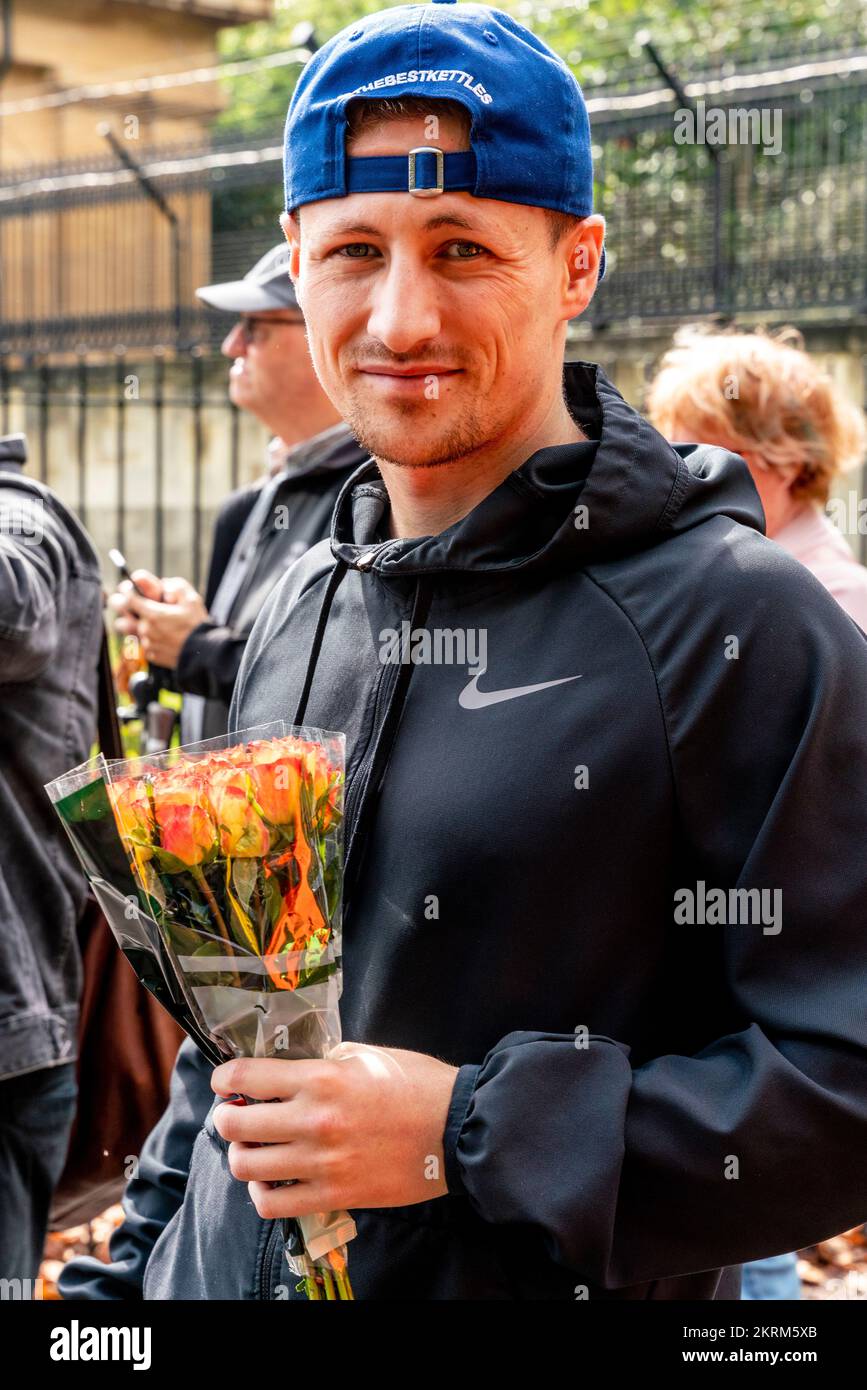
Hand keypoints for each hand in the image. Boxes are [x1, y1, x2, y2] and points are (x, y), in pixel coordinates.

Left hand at [108, 570, 208, 667]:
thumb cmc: (197, 626)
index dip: (126, 591)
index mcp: (152, 614)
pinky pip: (145, 644)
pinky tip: (162, 637)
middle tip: (132, 606)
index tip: (128, 587)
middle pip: (123, 618)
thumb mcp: (191, 599)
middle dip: (126, 610)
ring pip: (132, 633)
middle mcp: (146, 630)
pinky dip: (150, 639)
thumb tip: (164, 584)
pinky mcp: (152, 655)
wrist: (205, 653)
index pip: (128, 599)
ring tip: (149, 623)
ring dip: (136, 626)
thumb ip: (175, 586)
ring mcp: (148, 644)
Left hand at [211, 1043, 460, 1218]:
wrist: (458, 1131)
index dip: (225, 1078)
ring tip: (254, 1149)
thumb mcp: (369, 1056)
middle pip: (234, 1124)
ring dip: (242, 1155)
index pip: (246, 1077)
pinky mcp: (334, 1195)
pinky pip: (272, 1205)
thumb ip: (326, 1061)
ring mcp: (321, 1163)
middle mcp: (313, 1120)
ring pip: (245, 1166)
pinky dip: (262, 1194)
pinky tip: (272, 1182)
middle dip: (227, 1117)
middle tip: (235, 1115)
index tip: (226, 1081)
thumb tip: (293, 1070)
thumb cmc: (418, 1085)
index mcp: (322, 1078)